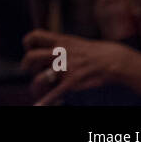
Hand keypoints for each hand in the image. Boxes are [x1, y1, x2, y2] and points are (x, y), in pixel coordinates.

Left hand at [21, 29, 140, 104]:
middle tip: (27, 70)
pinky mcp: (72, 83)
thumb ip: (62, 44)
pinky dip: (46, 101)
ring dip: (36, 85)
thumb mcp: (77, 42)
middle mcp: (60, 54)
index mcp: (61, 41)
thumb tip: (49, 47)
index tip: (28, 47)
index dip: (28, 41)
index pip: (36, 36)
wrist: (114, 61)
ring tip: (36, 88)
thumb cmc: (97, 52)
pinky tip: (38, 105)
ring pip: (40, 77)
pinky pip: (55, 93)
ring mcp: (65, 69)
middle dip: (26, 65)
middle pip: (32, 57)